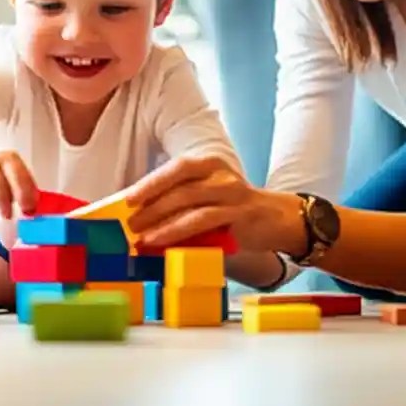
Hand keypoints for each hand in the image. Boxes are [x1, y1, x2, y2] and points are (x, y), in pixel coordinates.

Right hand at [0, 145, 37, 218]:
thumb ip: (17, 184)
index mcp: (12, 158)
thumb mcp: (4, 168)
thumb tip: (32, 206)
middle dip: (22, 196)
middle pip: (14, 177)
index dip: (31, 193)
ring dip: (4, 203)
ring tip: (6, 215)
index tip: (34, 207)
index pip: (26, 175)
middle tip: (25, 212)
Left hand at [125, 154, 306, 254]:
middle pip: (178, 185)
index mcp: (209, 164)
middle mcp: (220, 174)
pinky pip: (202, 221)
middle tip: (129, 222)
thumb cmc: (234, 209)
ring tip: (140, 235)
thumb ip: (183, 202)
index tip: (128, 198)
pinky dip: (177, 231)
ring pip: (188, 202)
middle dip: (149, 204)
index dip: (150, 182)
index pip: (176, 168)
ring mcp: (231, 193)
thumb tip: (143, 216)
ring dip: (160, 219)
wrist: (277, 219)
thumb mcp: (209, 198)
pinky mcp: (238, 215)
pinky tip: (161, 240)